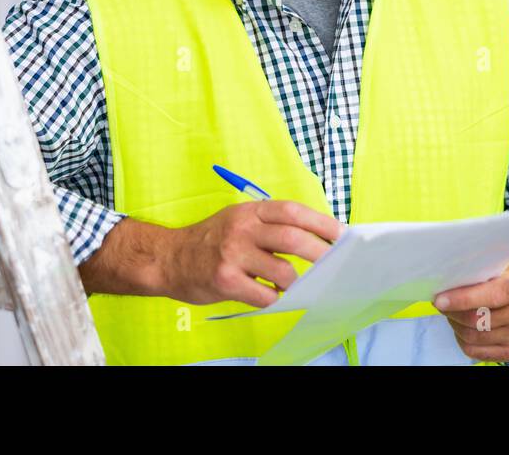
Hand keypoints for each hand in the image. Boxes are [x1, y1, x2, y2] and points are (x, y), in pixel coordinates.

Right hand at [81, 200, 341, 307]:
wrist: (168, 259)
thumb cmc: (210, 241)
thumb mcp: (238, 220)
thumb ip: (270, 226)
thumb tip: (313, 239)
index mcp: (250, 211)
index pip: (293, 212)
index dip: (321, 222)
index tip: (340, 235)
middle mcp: (242, 229)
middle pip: (294, 239)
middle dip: (321, 254)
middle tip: (334, 264)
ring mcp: (234, 254)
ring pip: (284, 271)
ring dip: (297, 282)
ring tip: (297, 285)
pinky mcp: (226, 280)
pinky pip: (265, 294)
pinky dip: (275, 298)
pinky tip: (272, 296)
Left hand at [432, 261, 508, 362]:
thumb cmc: (504, 280)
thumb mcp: (495, 269)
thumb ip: (475, 275)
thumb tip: (444, 284)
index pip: (489, 296)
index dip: (461, 299)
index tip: (439, 300)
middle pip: (476, 320)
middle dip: (452, 312)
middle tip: (441, 304)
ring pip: (472, 337)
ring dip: (455, 325)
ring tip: (453, 314)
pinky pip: (475, 351)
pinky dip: (462, 340)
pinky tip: (463, 328)